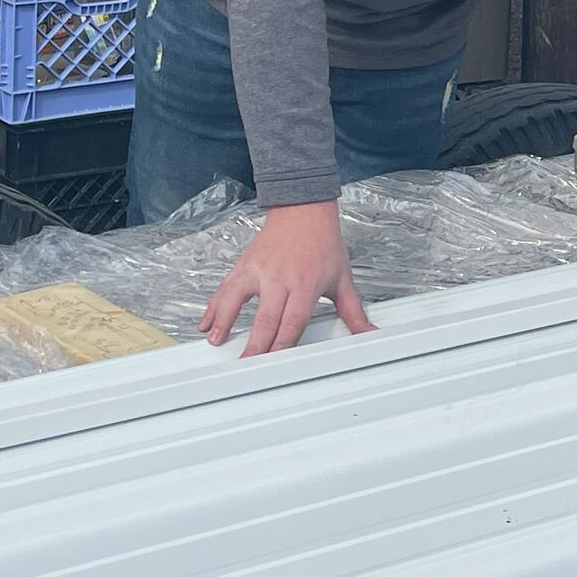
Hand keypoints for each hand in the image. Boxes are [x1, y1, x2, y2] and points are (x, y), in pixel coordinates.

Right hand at [200, 200, 375, 355]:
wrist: (303, 210)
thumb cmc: (323, 244)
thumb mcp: (342, 278)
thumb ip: (354, 311)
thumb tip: (370, 332)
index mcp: (305, 285)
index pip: (293, 321)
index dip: (283, 344)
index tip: (276, 364)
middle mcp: (280, 278)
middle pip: (266, 318)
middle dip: (256, 345)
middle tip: (246, 365)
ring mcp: (259, 271)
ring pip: (238, 299)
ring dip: (225, 321)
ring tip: (216, 341)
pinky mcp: (244, 265)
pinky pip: (226, 287)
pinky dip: (215, 306)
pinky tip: (207, 323)